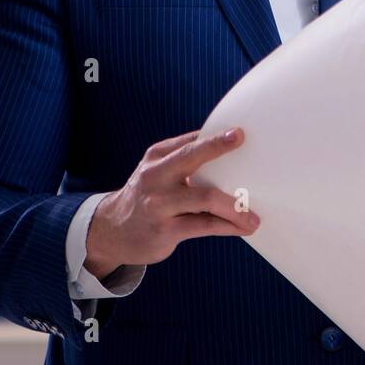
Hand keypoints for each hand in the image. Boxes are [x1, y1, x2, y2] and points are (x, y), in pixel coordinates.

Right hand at [84, 128, 260, 280]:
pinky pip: (204, 226)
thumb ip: (185, 158)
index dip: (216, 136)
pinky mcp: (164, 230)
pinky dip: (228, 226)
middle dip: (217, 147)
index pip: (190, 141)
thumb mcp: (157, 170)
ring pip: (206, 198)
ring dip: (236, 207)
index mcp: (158, 156)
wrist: (111, 231)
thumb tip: (230, 145)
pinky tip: (242, 228)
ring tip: (254, 217)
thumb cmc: (148, 196)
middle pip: (191, 157)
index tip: (240, 132)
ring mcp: (159, 204)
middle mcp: (156, 176)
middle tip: (243, 144)